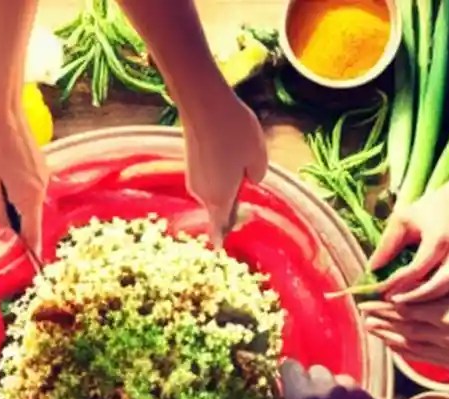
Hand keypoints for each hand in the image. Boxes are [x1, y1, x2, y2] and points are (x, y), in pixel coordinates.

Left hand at [0, 82, 48, 255]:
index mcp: (29, 196)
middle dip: (15, 226)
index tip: (33, 269)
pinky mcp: (37, 161)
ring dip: (12, 204)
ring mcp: (42, 172)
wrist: (0, 103)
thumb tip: (8, 231)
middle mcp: (42, 186)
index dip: (31, 252)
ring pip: (27, 200)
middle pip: (30, 217)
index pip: (33, 233)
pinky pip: (27, 185)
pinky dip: (14, 190)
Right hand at [182, 90, 267, 245]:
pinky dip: (218, 169)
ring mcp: (193, 177)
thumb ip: (258, 175)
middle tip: (249, 181)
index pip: (220, 228)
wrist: (203, 102)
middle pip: (219, 207)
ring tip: (241, 156)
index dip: (223, 236)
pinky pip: (207, 175)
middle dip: (233, 201)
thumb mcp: (259, 156)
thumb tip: (250, 179)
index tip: (223, 245)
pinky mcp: (189, 162)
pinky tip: (228, 147)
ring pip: (214, 189)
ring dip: (226, 182)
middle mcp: (202, 193)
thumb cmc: (234, 131)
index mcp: (220, 200)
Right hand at [279, 360, 409, 398]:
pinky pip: (352, 389)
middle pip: (314, 370)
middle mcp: (328, 388)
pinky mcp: (369, 397)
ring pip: (335, 379)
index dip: (288, 376)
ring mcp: (351, 391)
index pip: (290, 366)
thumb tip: (284, 394)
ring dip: (331, 391)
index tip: (290, 387)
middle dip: (311, 384)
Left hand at [361, 283, 448, 379]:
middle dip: (380, 317)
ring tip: (369, 328)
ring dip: (386, 334)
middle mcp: (446, 324)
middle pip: (404, 320)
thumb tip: (430, 292)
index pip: (409, 301)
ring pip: (409, 339)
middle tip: (361, 313)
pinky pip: (421, 356)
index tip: (370, 297)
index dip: (386, 301)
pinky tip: (391, 346)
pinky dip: (402, 350)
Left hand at [373, 148, 448, 302]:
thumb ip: (388, 243)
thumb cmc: (431, 209)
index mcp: (440, 239)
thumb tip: (372, 268)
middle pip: (438, 286)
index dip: (398, 281)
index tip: (380, 290)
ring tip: (403, 304)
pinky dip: (438, 298)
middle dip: (415, 298)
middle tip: (393, 302)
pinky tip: (420, 300)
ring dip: (426, 301)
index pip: (417, 268)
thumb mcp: (405, 219)